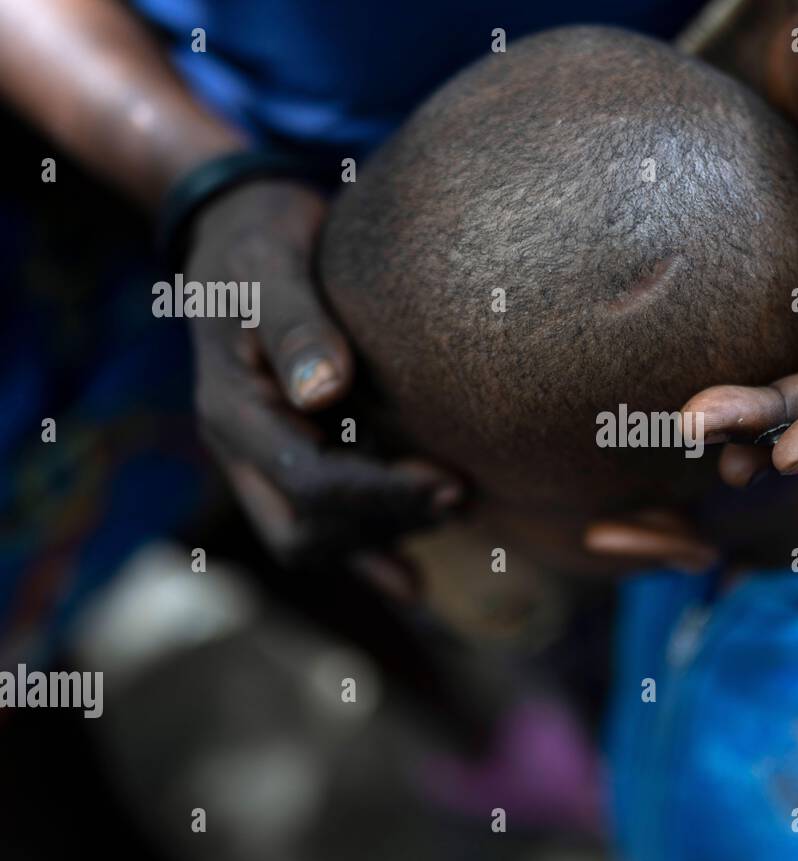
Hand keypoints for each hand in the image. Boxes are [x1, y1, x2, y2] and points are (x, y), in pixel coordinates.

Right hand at [184, 179, 461, 567]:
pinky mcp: (298, 456)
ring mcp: (268, 460)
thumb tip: (324, 391)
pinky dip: (370, 556)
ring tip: (455, 507)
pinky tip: (414, 585)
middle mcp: (245, 449)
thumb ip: (293, 325)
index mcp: (231, 410)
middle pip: (306, 528)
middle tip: (460, 497)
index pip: (306, 482)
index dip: (379, 493)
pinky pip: (327, 527)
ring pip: (318, 537)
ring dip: (384, 535)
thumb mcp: (267, 266)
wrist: (242, 233)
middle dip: (385, 523)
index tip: (449, 483)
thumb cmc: (257, 243)